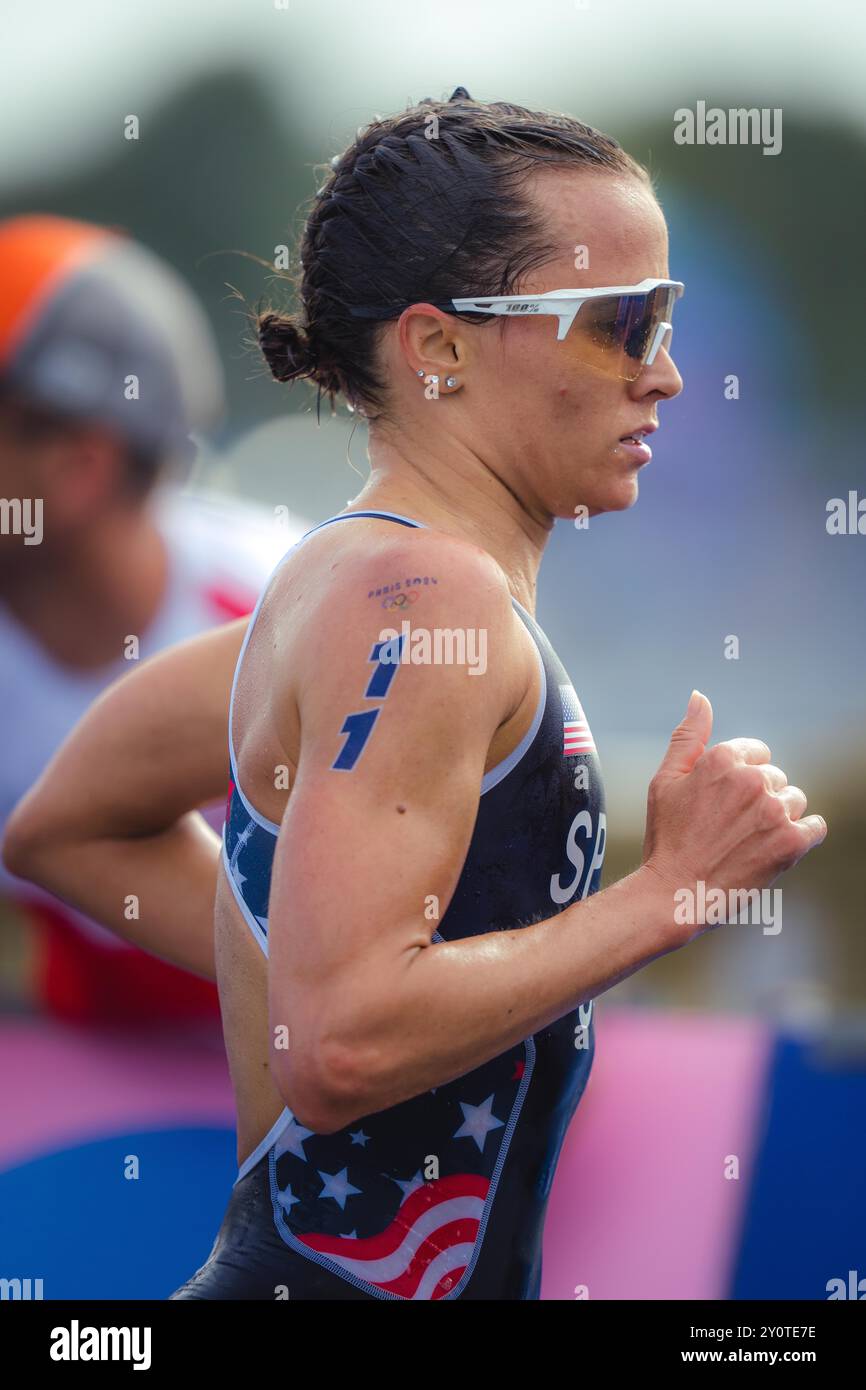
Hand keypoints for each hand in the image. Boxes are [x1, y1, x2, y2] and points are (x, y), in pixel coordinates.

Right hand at [640, 690, 826, 937]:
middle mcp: (753, 778)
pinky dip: (801, 836)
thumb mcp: (666, 780)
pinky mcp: (791, 841)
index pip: (757, 753)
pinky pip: (815, 827)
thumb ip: (688, 736)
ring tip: (748, 841)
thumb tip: (700, 696)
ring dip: (778, 818)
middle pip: (776, 777)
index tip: (723, 804)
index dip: (740, 779)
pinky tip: (775, 848)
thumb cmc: (667, 838)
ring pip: (794, 801)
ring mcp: (774, 810)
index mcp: (724, 758)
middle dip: (758, 799)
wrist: (675, 894)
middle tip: (730, 828)